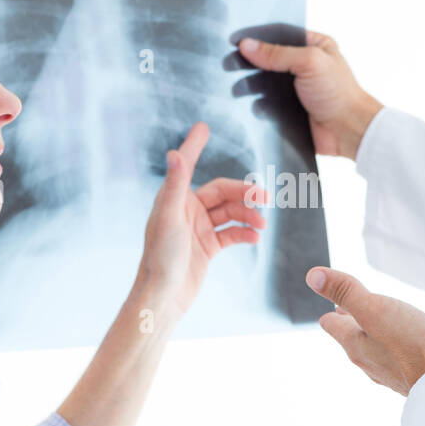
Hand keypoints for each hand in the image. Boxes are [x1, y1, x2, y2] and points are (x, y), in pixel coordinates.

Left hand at [136, 122, 267, 316]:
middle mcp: (187, 210)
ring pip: (230, 213)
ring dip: (247, 216)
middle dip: (244, 193)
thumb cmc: (160, 258)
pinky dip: (244, 233)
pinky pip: (231, 233)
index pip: (187, 164)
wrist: (163, 298)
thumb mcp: (169, 219)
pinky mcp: (207, 247)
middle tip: (265, 196)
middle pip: (222, 192)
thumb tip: (175, 154)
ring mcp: (198, 229)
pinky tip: (255, 238)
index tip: (203, 127)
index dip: (195, 145)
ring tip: (262, 224)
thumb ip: (175, 186)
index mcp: (174, 199)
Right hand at [236, 31, 382, 159]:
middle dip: (251, 63)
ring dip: (250, 86)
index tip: (236, 39)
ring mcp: (295, 89)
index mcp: (314, 46)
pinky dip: (256, 106)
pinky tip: (243, 105)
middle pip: (270, 60)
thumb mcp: (309, 62)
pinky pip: (267, 105)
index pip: (280, 35)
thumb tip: (246, 46)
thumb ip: (278, 53)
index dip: (259, 37)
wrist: (349, 131)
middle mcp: (304, 66)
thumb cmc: (339, 93)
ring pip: (265, 83)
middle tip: (228, 63)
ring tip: (231, 86)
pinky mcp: (289, 111)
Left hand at [305, 266, 424, 395]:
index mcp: (354, 343)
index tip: (340, 296)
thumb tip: (313, 276)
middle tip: (359, 305)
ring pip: (376, 349)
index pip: (331, 324)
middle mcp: (368, 360)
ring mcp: (390, 371)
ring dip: (378, 335)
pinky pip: (400, 358)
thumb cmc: (412, 345)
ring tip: (385, 321)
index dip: (334, 308)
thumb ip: (346, 292)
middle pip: (352, 338)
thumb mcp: (374, 309)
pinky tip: (412, 343)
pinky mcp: (413, 376)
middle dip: (354, 321)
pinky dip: (400, 347)